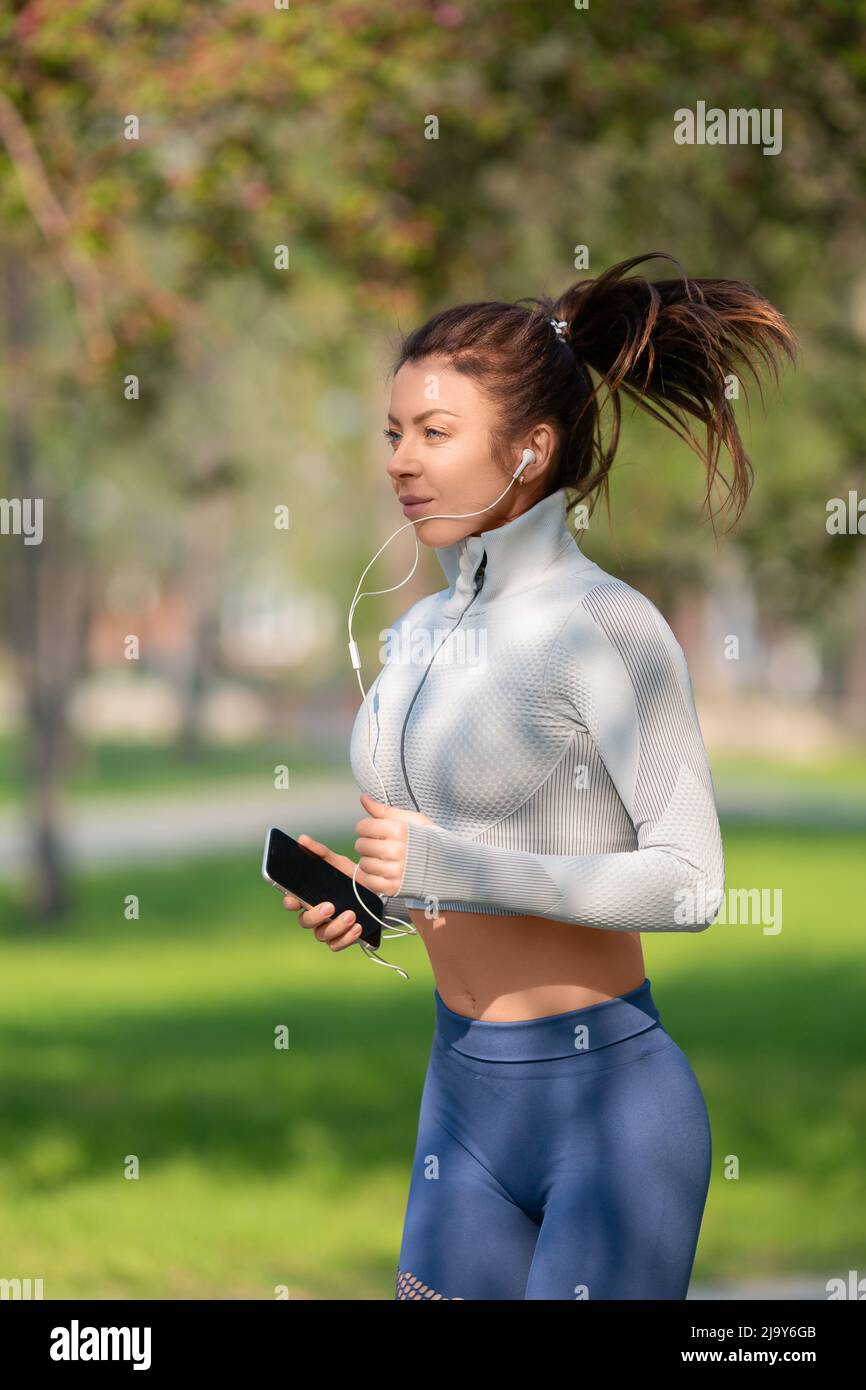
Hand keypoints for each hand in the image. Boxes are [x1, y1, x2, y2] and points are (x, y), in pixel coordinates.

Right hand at [281, 832, 372, 952]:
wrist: (375, 891)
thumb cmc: (349, 877)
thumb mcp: (336, 862)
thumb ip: (319, 852)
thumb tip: (302, 839)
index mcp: (308, 897)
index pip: (291, 903)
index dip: (289, 903)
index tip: (294, 900)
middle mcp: (314, 915)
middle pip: (305, 922)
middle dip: (316, 915)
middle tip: (330, 906)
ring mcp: (327, 928)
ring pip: (322, 935)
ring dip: (335, 926)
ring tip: (351, 915)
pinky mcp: (341, 938)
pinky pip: (337, 945)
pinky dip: (346, 939)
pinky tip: (357, 927)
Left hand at [354, 792, 433, 897]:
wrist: (448, 866)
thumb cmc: (429, 839)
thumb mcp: (412, 819)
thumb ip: (385, 810)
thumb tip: (363, 798)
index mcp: (400, 830)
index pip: (364, 827)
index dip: (365, 827)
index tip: (374, 830)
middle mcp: (396, 851)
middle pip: (361, 845)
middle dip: (366, 843)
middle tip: (378, 844)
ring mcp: (395, 871)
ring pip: (364, 864)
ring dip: (369, 860)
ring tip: (382, 858)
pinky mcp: (394, 887)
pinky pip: (369, 881)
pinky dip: (371, 876)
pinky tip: (381, 870)